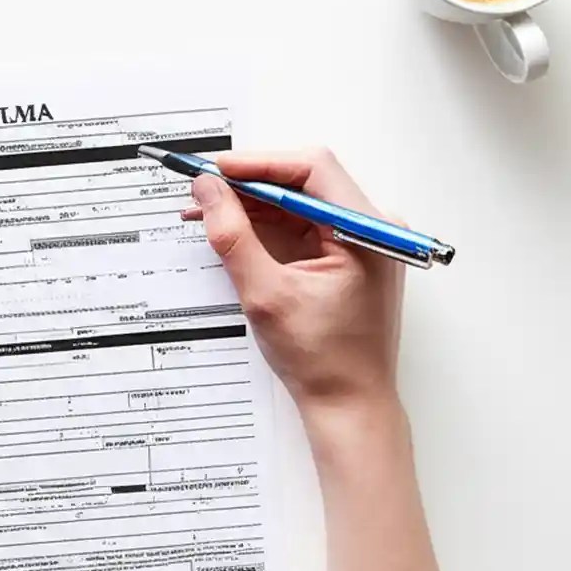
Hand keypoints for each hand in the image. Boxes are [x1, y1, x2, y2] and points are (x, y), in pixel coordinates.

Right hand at [191, 151, 460, 570]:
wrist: (350, 407)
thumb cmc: (322, 360)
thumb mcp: (266, 295)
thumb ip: (233, 236)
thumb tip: (206, 190)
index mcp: (366, 230)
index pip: (311, 168)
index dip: (256, 163)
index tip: (213, 170)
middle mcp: (370, 227)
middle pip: (303, 180)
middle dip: (248, 182)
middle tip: (201, 188)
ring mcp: (359, 242)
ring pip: (297, 202)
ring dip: (251, 204)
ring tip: (203, 209)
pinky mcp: (345, 257)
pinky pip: (300, 227)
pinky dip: (264, 226)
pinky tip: (229, 229)